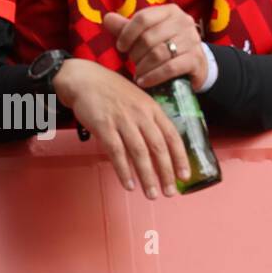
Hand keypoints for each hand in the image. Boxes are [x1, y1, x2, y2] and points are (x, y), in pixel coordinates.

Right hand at [52, 58, 190, 198]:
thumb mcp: (139, 101)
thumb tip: (160, 146)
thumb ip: (149, 121)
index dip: (180, 157)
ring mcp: (123, 121)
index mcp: (153, 109)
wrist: (86, 79)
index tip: (185, 175)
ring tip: (151, 194)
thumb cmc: (113, 92)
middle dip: (166, 172)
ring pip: (140, 153)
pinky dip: (124, 170)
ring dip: (147, 176)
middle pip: (159, 147)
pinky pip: (117, 152)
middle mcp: (142, 115)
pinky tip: (129, 184)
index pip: (172, 136)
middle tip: (170, 192)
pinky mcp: (104, 127)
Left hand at [102, 6, 207, 90]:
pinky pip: (170, 68)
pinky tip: (144, 82)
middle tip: (133, 63)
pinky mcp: (196, 59)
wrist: (194, 62)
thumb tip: (107, 18)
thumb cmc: (165, 45)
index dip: (127, 34)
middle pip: (149, 37)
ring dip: (143, 67)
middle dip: (136, 54)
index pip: (143, 18)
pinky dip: (153, 77)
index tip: (121, 47)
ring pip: (158, 54)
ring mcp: (192, 40)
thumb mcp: (147, 33)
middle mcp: (184, 22)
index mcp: (170, 11)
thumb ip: (127, 27)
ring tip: (138, 73)